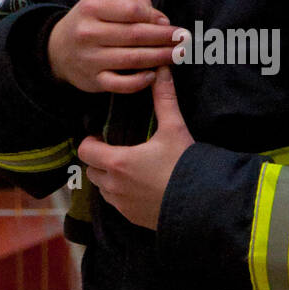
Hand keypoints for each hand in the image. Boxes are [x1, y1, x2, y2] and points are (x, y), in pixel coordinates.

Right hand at [47, 0, 176, 93]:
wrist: (58, 49)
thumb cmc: (90, 20)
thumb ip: (134, 0)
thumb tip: (161, 19)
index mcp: (91, 7)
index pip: (132, 10)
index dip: (154, 16)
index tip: (168, 23)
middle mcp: (88, 33)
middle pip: (136, 35)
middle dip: (165, 38)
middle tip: (185, 39)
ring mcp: (90, 59)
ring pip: (133, 59)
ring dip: (161, 58)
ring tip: (179, 55)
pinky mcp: (94, 81)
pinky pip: (122, 84)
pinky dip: (141, 81)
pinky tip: (154, 75)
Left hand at [77, 66, 193, 228]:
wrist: (203, 203)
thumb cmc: (184, 164)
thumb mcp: (174, 128)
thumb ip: (164, 99)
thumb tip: (162, 71)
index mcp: (117, 162)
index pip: (85, 150)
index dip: (90, 142)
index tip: (103, 137)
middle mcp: (113, 186)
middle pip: (91, 170)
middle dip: (99, 160)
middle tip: (117, 150)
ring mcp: (122, 205)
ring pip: (102, 189)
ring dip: (109, 179)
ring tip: (129, 169)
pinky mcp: (132, 218)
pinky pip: (117, 205)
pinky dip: (121, 195)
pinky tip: (140, 187)